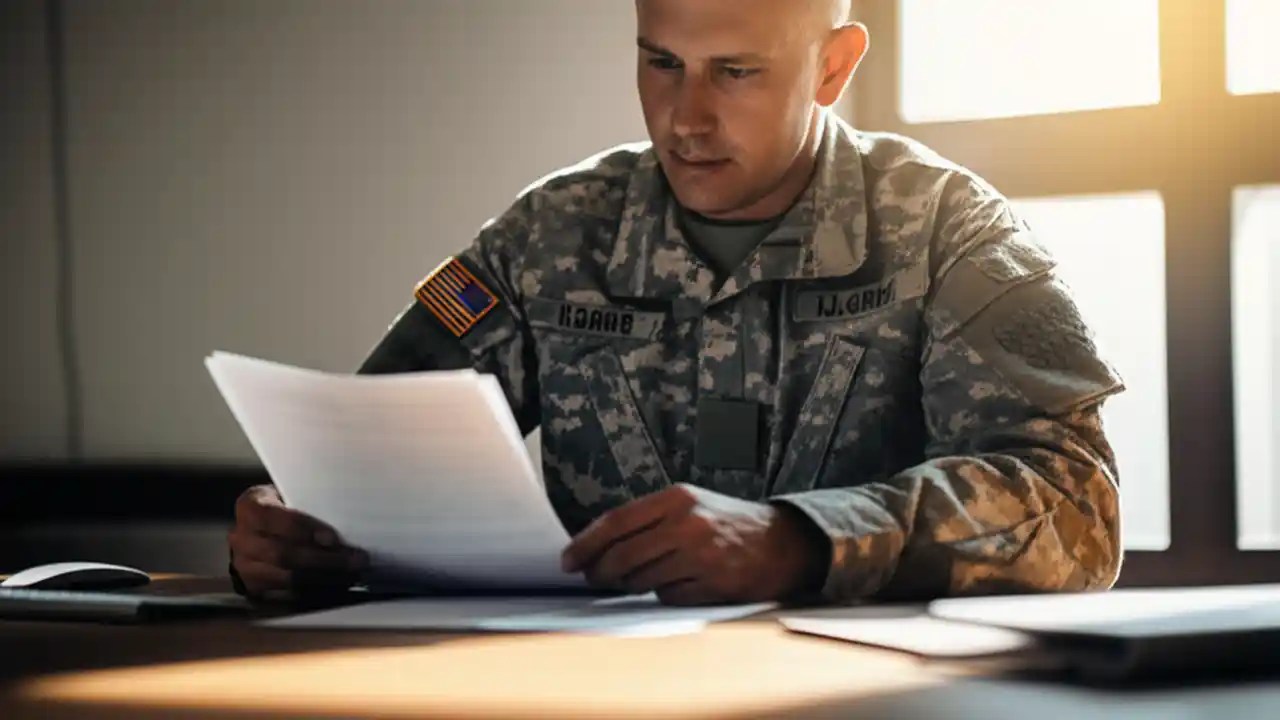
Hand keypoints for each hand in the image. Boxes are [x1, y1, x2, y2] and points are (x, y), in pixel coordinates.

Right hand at [228, 484, 368, 599]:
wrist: (260, 530)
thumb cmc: (285, 507)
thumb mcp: (292, 495)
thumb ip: (310, 505)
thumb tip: (349, 520)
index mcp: (250, 507)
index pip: (275, 518)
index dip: (304, 528)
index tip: (332, 538)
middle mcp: (241, 538)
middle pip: (282, 554)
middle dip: (323, 559)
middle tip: (355, 561)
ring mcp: (244, 566)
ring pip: (285, 578)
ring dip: (323, 578)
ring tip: (352, 574)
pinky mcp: (254, 588)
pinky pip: (287, 594)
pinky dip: (315, 590)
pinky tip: (337, 584)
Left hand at [559, 484, 829, 604]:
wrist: (782, 543)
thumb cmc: (726, 523)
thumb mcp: (689, 506)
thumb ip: (648, 521)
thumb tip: (598, 546)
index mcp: (677, 498)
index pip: (616, 522)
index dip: (586, 544)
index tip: (567, 560)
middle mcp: (688, 524)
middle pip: (623, 556)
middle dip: (599, 571)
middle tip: (592, 577)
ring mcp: (701, 557)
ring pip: (641, 580)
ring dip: (631, 585)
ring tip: (638, 579)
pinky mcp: (712, 585)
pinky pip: (667, 597)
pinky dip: (663, 594)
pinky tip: (676, 584)